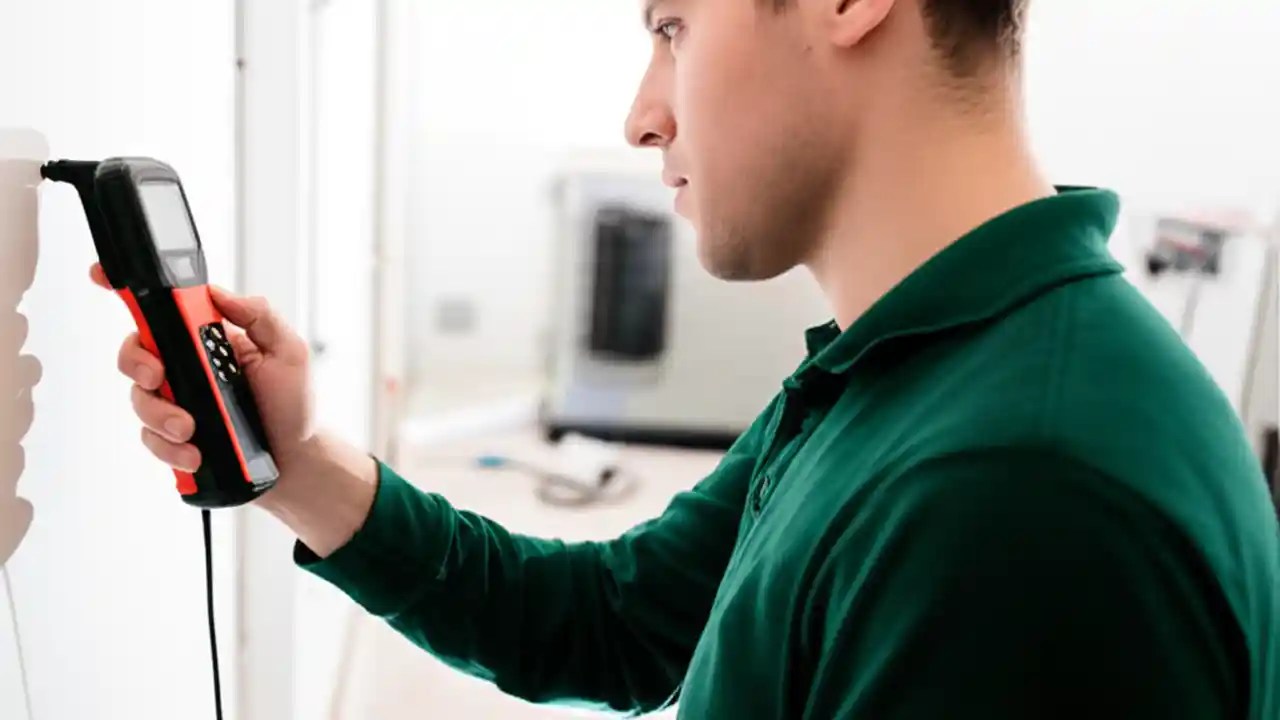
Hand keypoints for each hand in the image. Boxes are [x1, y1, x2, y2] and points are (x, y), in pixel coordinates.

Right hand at [91, 263, 316, 479]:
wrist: (295, 457)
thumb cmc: (292, 402)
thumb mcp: (289, 352)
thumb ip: (259, 317)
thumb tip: (219, 293)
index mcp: (208, 338)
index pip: (164, 309)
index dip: (131, 292)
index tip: (103, 278)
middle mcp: (186, 366)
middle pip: (136, 352)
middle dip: (136, 363)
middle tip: (158, 379)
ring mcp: (177, 401)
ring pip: (139, 399)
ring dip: (159, 415)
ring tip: (190, 430)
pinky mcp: (174, 436)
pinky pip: (151, 438)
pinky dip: (169, 448)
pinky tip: (194, 454)